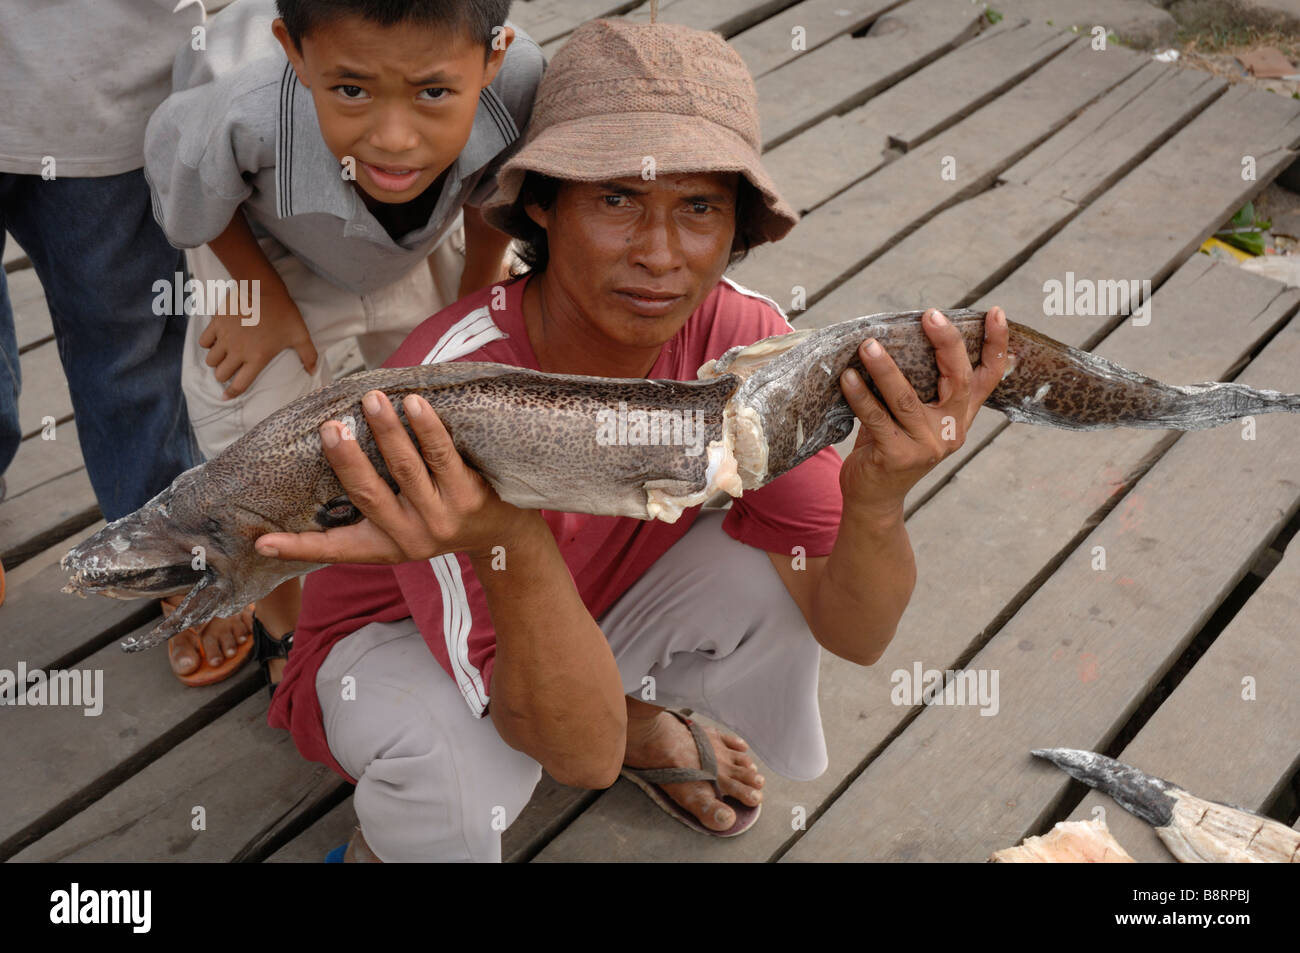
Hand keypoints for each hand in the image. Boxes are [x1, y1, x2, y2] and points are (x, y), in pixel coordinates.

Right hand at [198, 288, 317, 399]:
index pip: (239, 384)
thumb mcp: (300, 335)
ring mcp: (225, 338)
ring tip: (223, 356)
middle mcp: (238, 351)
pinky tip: (216, 340)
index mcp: (257, 358)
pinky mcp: (216, 324)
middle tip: (229, 370)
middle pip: (221, 374)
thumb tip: (313, 372)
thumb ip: (308, 355)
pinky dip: (208, 344)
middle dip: (224, 375)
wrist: (263, 288)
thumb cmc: (283, 312)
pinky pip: (203, 341)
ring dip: (216, 361)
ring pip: (210, 360)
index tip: (226, 397)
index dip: (231, 393)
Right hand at [254, 389, 534, 564]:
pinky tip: (415, 403)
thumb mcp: (405, 528)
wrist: (504, 537)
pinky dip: (427, 428)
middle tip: (329, 426)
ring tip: (371, 400)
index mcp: (385, 545)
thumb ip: (373, 505)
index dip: (298, 547)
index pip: (336, 548)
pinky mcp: (470, 497)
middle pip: (369, 494)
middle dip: (347, 459)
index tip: (261, 542)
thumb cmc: (444, 519)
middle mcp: (410, 536)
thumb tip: (333, 465)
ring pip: (407, 469)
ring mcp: (441, 517)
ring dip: (387, 432)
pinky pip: (443, 456)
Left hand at [838, 307, 1009, 517]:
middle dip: (946, 343)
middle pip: (958, 380)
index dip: (996, 345)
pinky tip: (847, 377)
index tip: (997, 312)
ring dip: (886, 368)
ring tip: (868, 344)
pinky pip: (877, 418)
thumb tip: (895, 336)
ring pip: (907, 398)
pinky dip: (860, 396)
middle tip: (930, 315)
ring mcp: (927, 446)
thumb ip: (918, 386)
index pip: (988, 377)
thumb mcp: (912, 415)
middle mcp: (951, 430)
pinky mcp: (898, 456)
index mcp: (959, 415)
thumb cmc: (889, 446)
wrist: (874, 498)